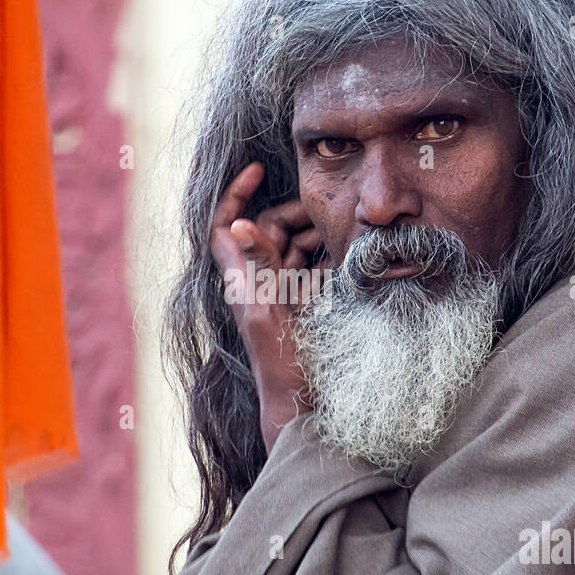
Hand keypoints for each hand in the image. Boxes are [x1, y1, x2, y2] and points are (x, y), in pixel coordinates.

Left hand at [209, 161, 326, 451]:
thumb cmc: (282, 362)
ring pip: (294, 247)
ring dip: (316, 235)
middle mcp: (258, 282)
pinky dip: (327, 259)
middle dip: (295, 215)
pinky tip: (348, 256)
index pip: (226, 225)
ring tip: (342, 232)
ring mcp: (280, 294)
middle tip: (327, 213)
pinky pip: (312, 269)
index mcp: (242, 279)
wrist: (301, 404)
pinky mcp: (302, 305)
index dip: (236, 194)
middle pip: (269, 230)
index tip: (258, 170)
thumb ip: (259, 266)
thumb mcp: (269, 311)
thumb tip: (242, 223)